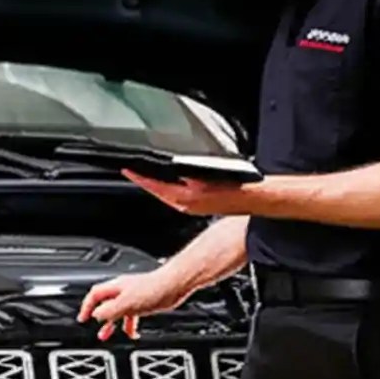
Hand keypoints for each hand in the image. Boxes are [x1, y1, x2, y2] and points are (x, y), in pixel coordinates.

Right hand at [77, 269, 187, 340]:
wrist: (174, 285)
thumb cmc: (154, 288)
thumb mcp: (127, 302)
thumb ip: (110, 310)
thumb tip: (97, 316)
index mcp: (116, 288)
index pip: (94, 295)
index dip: (86, 307)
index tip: (83, 318)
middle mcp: (123, 291)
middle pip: (105, 304)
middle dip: (99, 318)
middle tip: (95, 330)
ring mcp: (133, 297)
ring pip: (118, 312)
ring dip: (113, 324)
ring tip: (109, 335)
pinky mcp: (144, 303)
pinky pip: (131, 315)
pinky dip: (129, 325)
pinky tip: (132, 333)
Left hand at [122, 168, 254, 215]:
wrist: (251, 199)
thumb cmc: (235, 188)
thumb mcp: (208, 177)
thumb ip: (189, 176)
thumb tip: (175, 173)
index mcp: (186, 197)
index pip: (156, 186)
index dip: (140, 178)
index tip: (127, 171)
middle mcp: (186, 205)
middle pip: (158, 192)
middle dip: (145, 181)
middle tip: (132, 171)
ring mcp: (191, 208)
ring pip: (166, 195)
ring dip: (155, 185)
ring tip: (145, 175)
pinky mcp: (197, 207)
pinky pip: (175, 198)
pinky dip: (167, 189)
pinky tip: (169, 183)